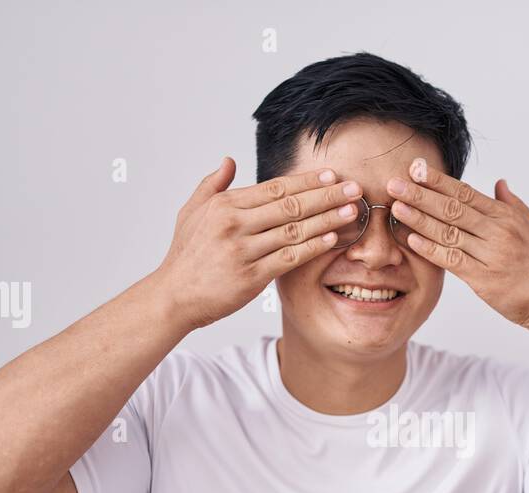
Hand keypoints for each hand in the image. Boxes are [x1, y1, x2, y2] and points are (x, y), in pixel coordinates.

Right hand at [153, 157, 363, 331]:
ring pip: (294, 230)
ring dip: (327, 219)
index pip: (275, 187)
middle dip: (326, 195)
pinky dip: (313, 247)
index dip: (306, 181)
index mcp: (224, 205)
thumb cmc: (186, 255)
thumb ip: (212, 184)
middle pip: (290, 204)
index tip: (331, 175)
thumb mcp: (191, 212)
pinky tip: (333, 240)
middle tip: (354, 188)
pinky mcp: (250, 276)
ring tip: (352, 211)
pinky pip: (289, 258)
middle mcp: (234, 224)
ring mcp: (243, 250)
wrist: (174, 296)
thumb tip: (229, 160)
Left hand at [386, 158, 528, 333]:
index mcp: (507, 217)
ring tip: (396, 207)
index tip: (417, 169)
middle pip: (453, 208)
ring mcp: (490, 255)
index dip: (439, 181)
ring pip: (449, 232)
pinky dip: (431, 249)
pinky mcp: (484, 279)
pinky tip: (411, 239)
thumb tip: (499, 183)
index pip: (467, 193)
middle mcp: (498, 232)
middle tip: (394, 183)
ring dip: (419, 218)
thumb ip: (514, 205)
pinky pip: (452, 260)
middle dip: (421, 194)